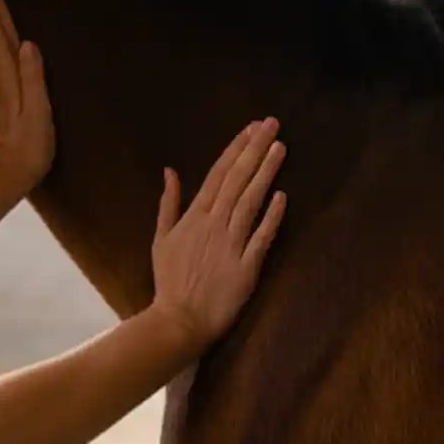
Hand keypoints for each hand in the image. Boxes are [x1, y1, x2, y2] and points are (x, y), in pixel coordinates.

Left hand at [0, 0, 54, 190]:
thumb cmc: (31, 144)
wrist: (16, 171)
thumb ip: (34, 80)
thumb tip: (29, 44)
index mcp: (11, 76)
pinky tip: (5, 34)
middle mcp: (5, 75)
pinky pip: (4, 54)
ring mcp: (6, 83)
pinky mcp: (12, 91)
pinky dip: (1, 37)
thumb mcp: (37, 112)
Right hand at [150, 117, 287, 346]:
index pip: (219, 174)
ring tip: (281, 147)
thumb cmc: (170, 280)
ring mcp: (231, 245)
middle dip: (255, 149)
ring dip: (265, 173)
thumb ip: (168, 203)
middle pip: (237, 179)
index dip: (236, 149)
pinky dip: (271, 217)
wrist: (178, 320)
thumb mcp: (161, 238)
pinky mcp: (246, 267)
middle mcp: (214, 225)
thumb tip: (170, 171)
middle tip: (272, 124)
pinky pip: (261, 238)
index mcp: (195, 216)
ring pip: (250, 201)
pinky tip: (282, 196)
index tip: (251, 128)